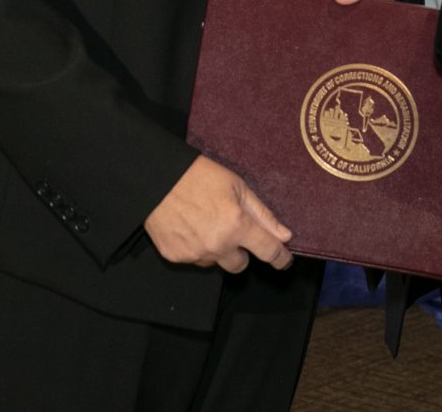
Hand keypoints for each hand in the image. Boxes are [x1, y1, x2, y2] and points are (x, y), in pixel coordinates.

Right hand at [143, 156, 293, 272]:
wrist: (157, 179)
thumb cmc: (199, 176)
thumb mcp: (237, 187)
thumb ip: (262, 214)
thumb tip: (284, 236)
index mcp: (236, 225)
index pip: (268, 251)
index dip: (280, 258)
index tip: (284, 261)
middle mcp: (217, 245)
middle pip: (240, 265)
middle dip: (241, 252)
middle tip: (231, 231)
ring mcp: (195, 254)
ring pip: (215, 262)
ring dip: (217, 250)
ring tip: (205, 223)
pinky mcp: (176, 257)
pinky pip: (194, 259)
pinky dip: (196, 248)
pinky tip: (189, 227)